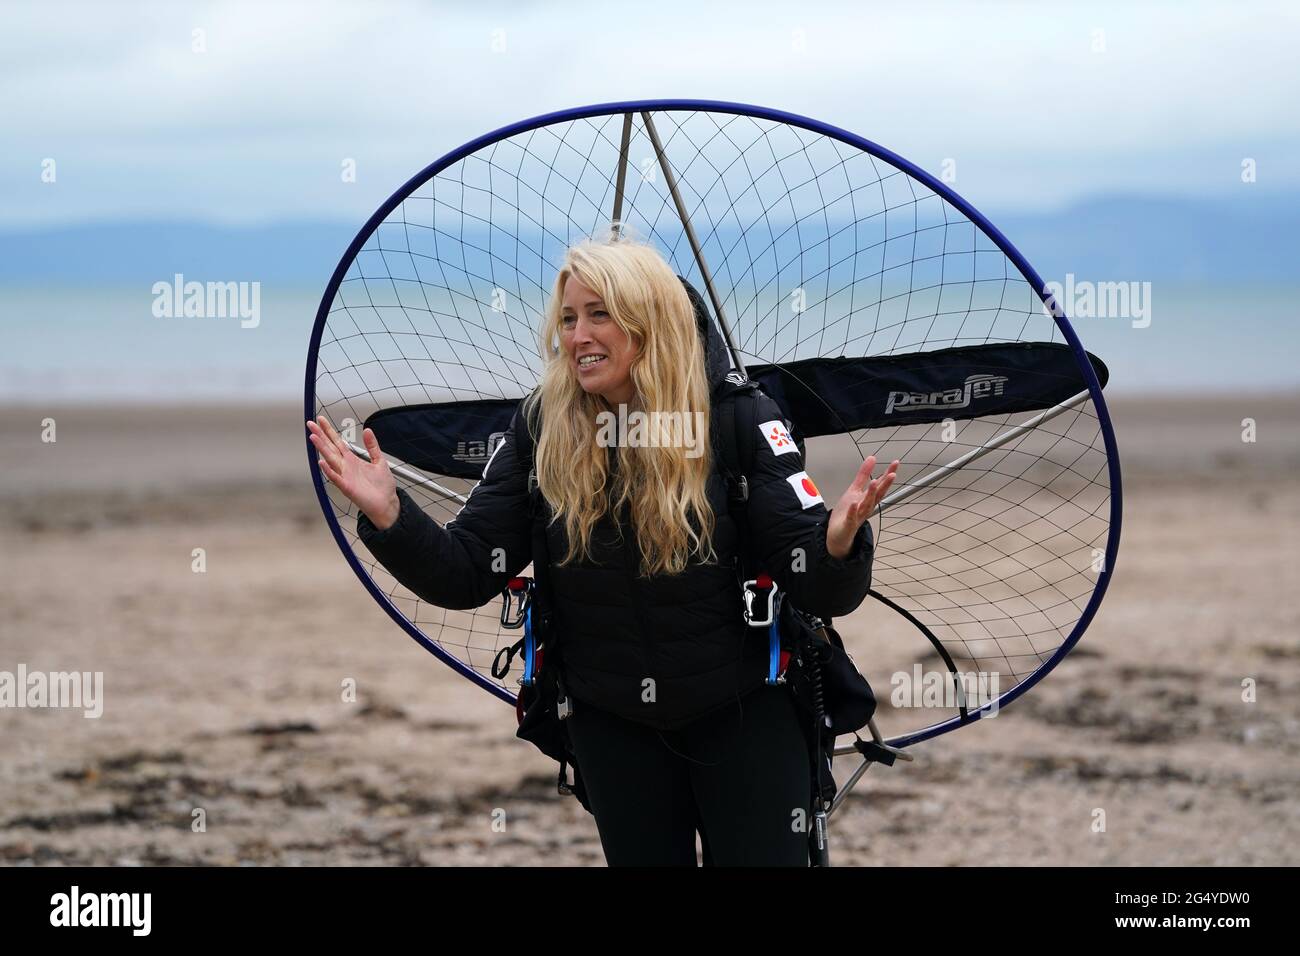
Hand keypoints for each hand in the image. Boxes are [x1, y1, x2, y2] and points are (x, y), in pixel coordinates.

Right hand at [306, 415, 399, 529]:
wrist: (387, 503)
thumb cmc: (382, 486)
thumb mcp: (379, 461)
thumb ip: (372, 446)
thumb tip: (367, 429)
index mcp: (352, 460)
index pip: (337, 442)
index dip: (329, 431)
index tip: (321, 419)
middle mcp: (346, 467)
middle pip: (330, 448)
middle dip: (321, 436)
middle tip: (310, 423)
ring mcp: (345, 477)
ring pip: (330, 460)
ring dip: (321, 449)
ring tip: (313, 437)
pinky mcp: (347, 488)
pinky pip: (336, 478)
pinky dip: (328, 471)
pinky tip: (321, 462)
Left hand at [826, 455, 899, 558]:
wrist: (839, 534)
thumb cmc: (848, 512)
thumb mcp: (855, 490)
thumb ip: (863, 475)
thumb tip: (872, 458)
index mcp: (868, 498)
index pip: (880, 485)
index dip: (888, 474)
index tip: (896, 463)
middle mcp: (866, 507)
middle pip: (877, 495)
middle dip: (885, 484)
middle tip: (892, 474)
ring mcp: (858, 516)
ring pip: (866, 504)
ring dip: (871, 494)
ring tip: (874, 483)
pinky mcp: (848, 524)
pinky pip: (851, 517)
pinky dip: (853, 511)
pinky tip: (853, 504)